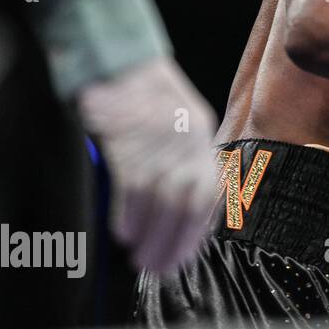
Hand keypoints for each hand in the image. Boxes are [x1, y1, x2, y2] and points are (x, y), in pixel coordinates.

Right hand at [75, 56, 219, 271]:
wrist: (119, 59)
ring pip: (161, 200)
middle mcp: (187, 141)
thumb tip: (177, 207)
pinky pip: (132, 186)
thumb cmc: (144, 96)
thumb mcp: (178, 122)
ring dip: (152, 236)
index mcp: (201, 136)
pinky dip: (129, 214)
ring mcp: (159, 142)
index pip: (209, 194)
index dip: (198, 230)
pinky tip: (124, 234)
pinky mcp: (129, 141)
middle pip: (188, 202)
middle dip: (176, 241)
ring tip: (141, 261)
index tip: (186, 256)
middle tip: (161, 269)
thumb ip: (182, 159)